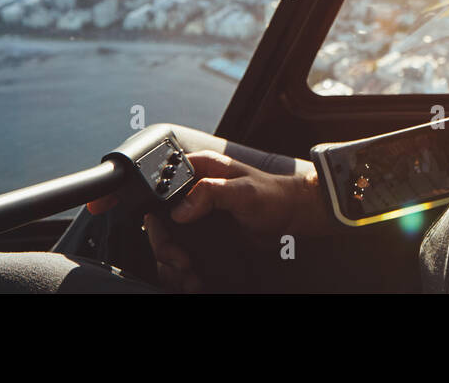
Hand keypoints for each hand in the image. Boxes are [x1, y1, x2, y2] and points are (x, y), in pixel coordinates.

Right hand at [133, 150, 329, 291]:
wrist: (291, 216)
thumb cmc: (273, 195)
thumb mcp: (243, 190)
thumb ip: (211, 192)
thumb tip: (180, 209)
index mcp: (198, 170)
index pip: (159, 189)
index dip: (157, 215)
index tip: (168, 236)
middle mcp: (192, 191)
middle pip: (159, 222)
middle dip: (165, 247)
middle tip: (182, 263)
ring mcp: (196, 214)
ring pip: (168, 240)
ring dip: (173, 263)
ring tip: (190, 278)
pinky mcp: (203, 233)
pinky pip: (183, 251)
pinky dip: (184, 269)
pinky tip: (194, 279)